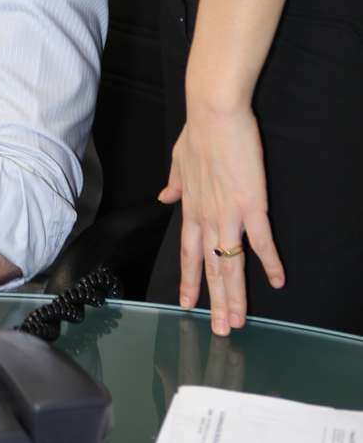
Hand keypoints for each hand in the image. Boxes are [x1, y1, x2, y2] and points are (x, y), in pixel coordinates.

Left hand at [159, 105, 284, 335]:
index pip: (188, 253)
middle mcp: (207, 216)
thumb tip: (164, 197)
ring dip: (236, 295)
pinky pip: (262, 241)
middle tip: (220, 330)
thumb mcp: (177, 158)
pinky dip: (269, 263)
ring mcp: (229, 213)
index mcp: (191, 206)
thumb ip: (173, 182)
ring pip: (231, 263)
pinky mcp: (252, 204)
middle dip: (215, 301)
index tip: (187, 304)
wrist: (214, 112)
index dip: (189, 281)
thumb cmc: (198, 131)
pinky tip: (277, 281)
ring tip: (239, 321)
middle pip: (210, 267)